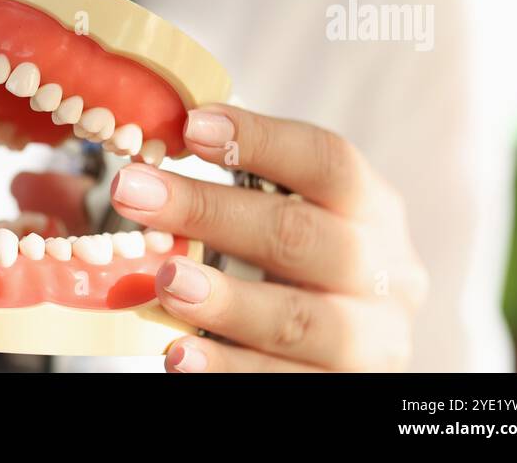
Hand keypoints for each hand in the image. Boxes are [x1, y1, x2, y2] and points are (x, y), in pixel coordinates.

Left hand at [110, 104, 427, 371]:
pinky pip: (280, 382)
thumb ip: (240, 191)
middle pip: (299, 235)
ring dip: (223, 299)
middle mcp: (383, 273)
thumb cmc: (301, 272)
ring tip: (164, 280)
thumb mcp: (292, 222)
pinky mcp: (343, 390)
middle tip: (133, 193)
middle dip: (210, 212)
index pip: (327, 161)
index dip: (261, 140)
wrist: (343, 354)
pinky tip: (179, 354)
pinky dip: (227, 368)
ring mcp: (368, 340)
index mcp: (372, 211)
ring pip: (295, 319)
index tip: (191, 126)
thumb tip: (150, 162)